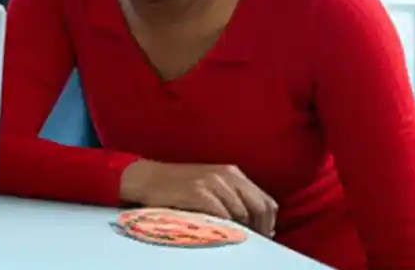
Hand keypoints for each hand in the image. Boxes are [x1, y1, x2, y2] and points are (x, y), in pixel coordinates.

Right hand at [120, 159, 277, 236]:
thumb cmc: (178, 186)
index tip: (261, 236)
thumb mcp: (211, 185)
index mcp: (232, 173)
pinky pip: (222, 214)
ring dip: (240, 229)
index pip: (267, 202)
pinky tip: (218, 231)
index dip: (268, 223)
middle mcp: (225, 175)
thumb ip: (233, 197)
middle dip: (259, 229)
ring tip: (232, 237)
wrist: (146, 178)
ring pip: (242, 212)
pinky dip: (224, 226)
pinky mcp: (197, 191)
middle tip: (251, 242)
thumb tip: (258, 226)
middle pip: (259, 208)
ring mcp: (211, 182)